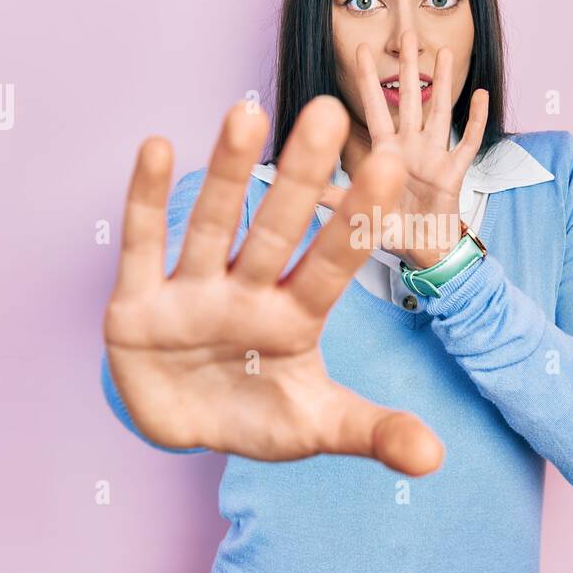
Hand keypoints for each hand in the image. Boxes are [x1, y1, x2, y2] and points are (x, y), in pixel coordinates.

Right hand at [103, 95, 445, 475]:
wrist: (179, 425)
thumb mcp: (313, 428)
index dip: (358, 222)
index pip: (333, 266)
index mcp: (295, 319)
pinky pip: (144, 245)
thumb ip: (371, 432)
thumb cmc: (254, 412)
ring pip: (213, 226)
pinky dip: (147, 201)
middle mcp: (248, 292)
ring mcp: (193, 292)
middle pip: (277, 230)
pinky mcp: (137, 302)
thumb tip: (435, 460)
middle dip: (302, 177)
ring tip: (248, 113)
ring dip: (228, 174)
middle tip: (329, 112)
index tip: (391, 166)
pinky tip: (159, 148)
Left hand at [319, 29, 487, 268]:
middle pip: (412, 98)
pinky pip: (468, 141)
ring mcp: (435, 156)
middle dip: (409, 67)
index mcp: (387, 152)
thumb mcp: (357, 212)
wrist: (422, 251)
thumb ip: (331, 197)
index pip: (376, 108)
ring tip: (445, 53)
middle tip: (409, 33)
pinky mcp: (455, 171)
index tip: (362, 49)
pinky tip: (481, 94)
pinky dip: (476, 119)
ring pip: (440, 111)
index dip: (368, 80)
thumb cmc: (392, 230)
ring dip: (445, 82)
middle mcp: (411, 147)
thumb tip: (289, 186)